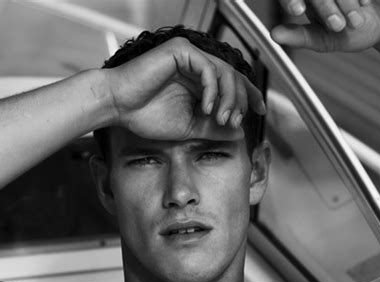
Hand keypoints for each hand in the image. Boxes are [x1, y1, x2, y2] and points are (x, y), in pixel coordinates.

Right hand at [105, 37, 265, 140]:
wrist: (118, 108)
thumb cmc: (145, 116)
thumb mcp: (189, 129)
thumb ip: (213, 129)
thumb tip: (239, 133)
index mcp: (199, 82)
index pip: (232, 84)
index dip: (249, 96)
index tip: (261, 111)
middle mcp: (197, 66)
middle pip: (234, 78)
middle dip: (239, 102)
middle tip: (233, 123)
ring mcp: (189, 56)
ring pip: (224, 72)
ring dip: (228, 98)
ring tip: (221, 118)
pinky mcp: (181, 51)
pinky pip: (208, 67)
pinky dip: (212, 88)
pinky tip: (206, 107)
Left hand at [271, 0, 379, 53]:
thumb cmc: (354, 32)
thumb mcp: (325, 39)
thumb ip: (300, 36)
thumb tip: (272, 35)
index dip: (292, 0)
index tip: (297, 10)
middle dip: (326, 6)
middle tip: (337, 25)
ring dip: (345, 1)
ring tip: (355, 20)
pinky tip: (367, 3)